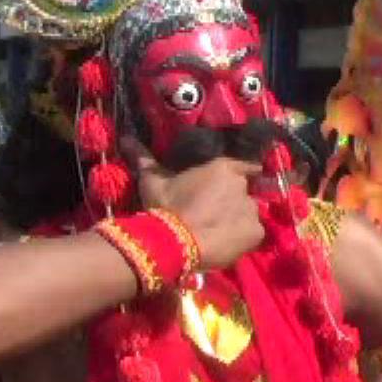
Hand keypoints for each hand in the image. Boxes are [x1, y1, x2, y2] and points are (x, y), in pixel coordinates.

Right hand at [125, 137, 263, 271]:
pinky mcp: (256, 233)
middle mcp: (242, 186)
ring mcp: (251, 210)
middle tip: (210, 212)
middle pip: (242, 192)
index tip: (223, 186)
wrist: (174, 243)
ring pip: (247, 213)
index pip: (244, 166)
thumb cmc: (165, 206)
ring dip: (236, 219)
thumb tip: (125, 138)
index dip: (235, 176)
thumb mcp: (152, 181)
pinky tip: (223, 243)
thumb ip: (144, 158)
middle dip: (231, 200)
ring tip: (215, 231)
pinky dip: (241, 238)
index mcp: (223, 168)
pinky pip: (252, 234)